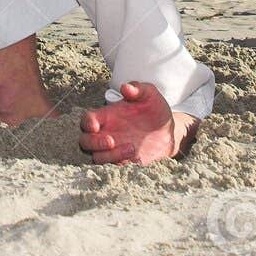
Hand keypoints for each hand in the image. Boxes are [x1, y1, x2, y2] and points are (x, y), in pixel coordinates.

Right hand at [79, 82, 195, 164]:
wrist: (169, 130)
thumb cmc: (155, 109)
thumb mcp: (149, 94)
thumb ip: (138, 88)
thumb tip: (125, 87)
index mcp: (108, 116)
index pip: (87, 120)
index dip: (87, 123)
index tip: (95, 125)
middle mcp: (107, 133)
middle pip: (85, 141)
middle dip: (94, 143)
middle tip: (111, 141)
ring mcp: (114, 149)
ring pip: (98, 157)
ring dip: (111, 156)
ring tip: (132, 148)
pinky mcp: (124, 161)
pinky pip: (114, 168)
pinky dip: (121, 164)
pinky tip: (135, 157)